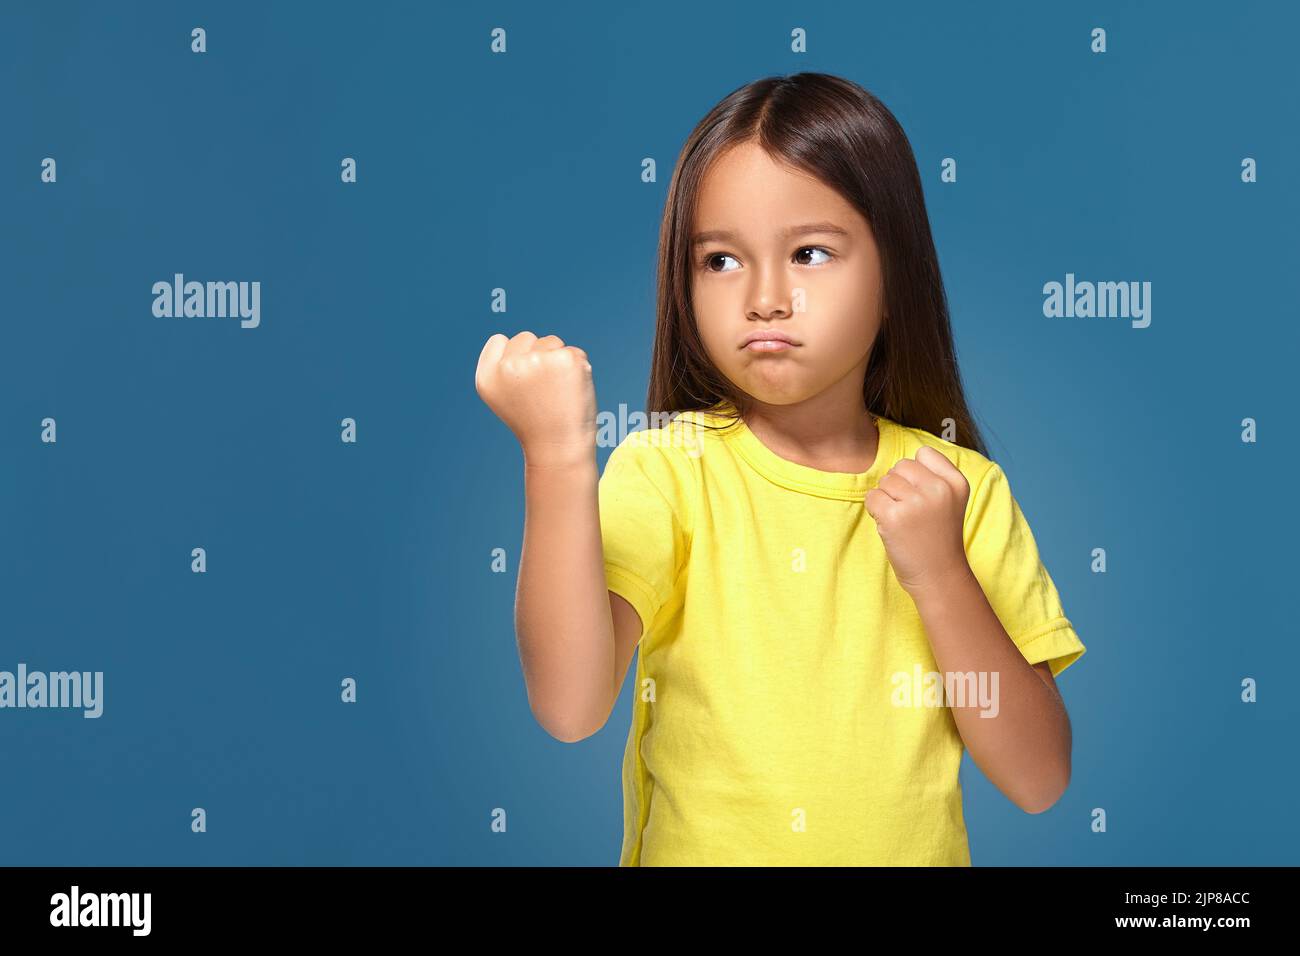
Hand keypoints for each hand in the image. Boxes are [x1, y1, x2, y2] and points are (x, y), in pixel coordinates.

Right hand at [474, 331, 597, 466]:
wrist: (559, 448)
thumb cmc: (535, 421)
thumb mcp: (504, 396)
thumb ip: (502, 366)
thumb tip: (522, 342)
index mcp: (487, 376)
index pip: (499, 341)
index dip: (515, 357)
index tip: (524, 383)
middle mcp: (508, 367)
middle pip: (526, 337)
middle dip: (537, 355)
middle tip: (542, 390)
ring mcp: (536, 361)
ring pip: (551, 341)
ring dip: (558, 360)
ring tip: (557, 391)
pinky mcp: (565, 360)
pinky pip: (574, 351)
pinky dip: (578, 368)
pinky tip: (573, 389)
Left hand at [864, 445, 971, 596]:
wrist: (939, 576)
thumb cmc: (938, 538)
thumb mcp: (950, 501)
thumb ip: (933, 476)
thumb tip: (900, 464)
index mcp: (956, 482)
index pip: (924, 454)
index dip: (915, 473)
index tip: (922, 496)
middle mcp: (939, 489)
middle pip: (901, 466)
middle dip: (898, 486)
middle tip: (910, 512)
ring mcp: (917, 502)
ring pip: (885, 481)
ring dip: (886, 499)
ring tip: (903, 521)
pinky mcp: (895, 516)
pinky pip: (872, 497)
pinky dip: (875, 510)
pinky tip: (890, 526)